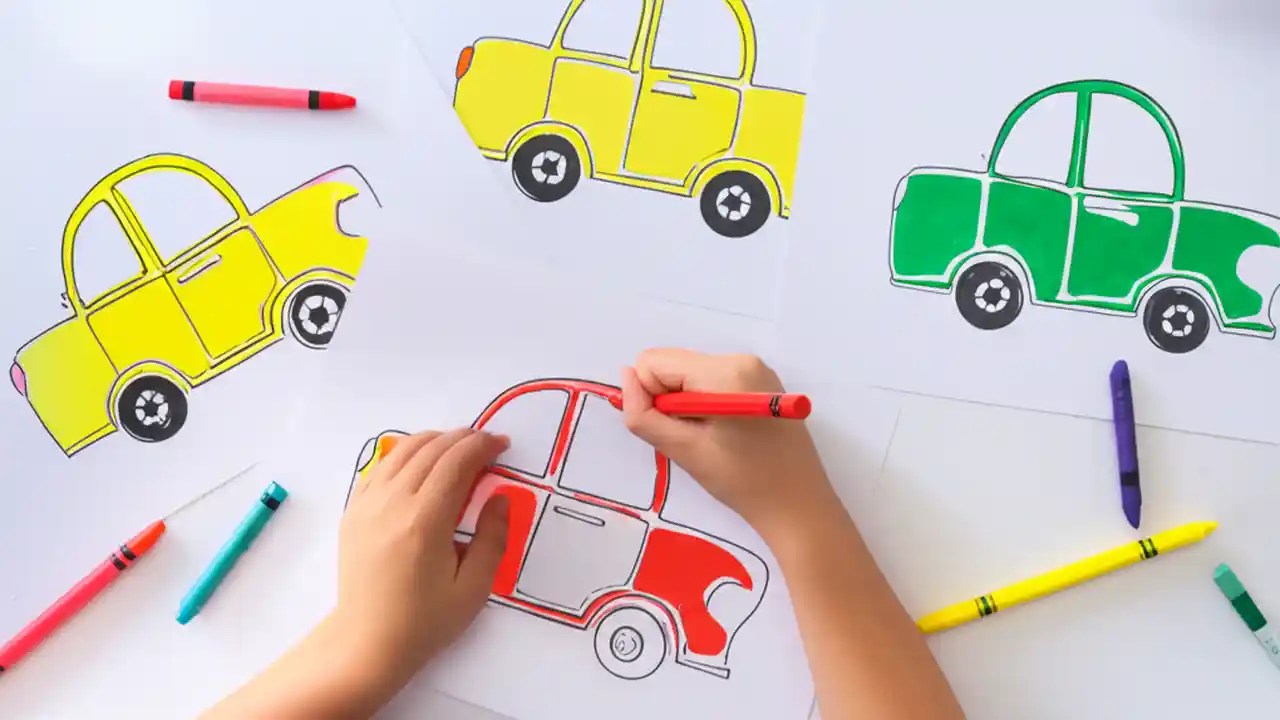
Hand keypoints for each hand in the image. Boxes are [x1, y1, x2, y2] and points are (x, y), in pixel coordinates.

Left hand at [335, 428, 509, 686]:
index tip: (502, 445)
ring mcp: (367, 504)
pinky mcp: (353, 511)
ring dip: (434, 441)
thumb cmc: (425, 621)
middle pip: (431, 449)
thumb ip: (492, 538)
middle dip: (463, 438)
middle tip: (486, 444)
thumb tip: (500, 497)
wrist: (367, 643)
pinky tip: (421, 465)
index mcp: (424, 522)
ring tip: (458, 449)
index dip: (482, 446)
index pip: (456, 462)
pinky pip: (380, 467)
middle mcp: (392, 504)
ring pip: (403, 450)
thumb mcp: (474, 588)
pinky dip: (405, 455)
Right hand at [621, 349, 835, 544]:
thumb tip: (625, 378)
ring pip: (690, 376)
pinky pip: (712, 383)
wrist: (799, 506)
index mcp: (725, 371)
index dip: (652, 398)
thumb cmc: (743, 481)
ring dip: (688, 407)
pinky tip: (727, 436)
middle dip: (671, 402)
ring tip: (714, 441)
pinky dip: (706, 407)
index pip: (655, 363)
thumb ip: (644, 415)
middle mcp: (742, 359)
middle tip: (697, 440)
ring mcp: (755, 369)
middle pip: (674, 366)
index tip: (677, 431)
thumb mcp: (684, 451)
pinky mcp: (762, 384)